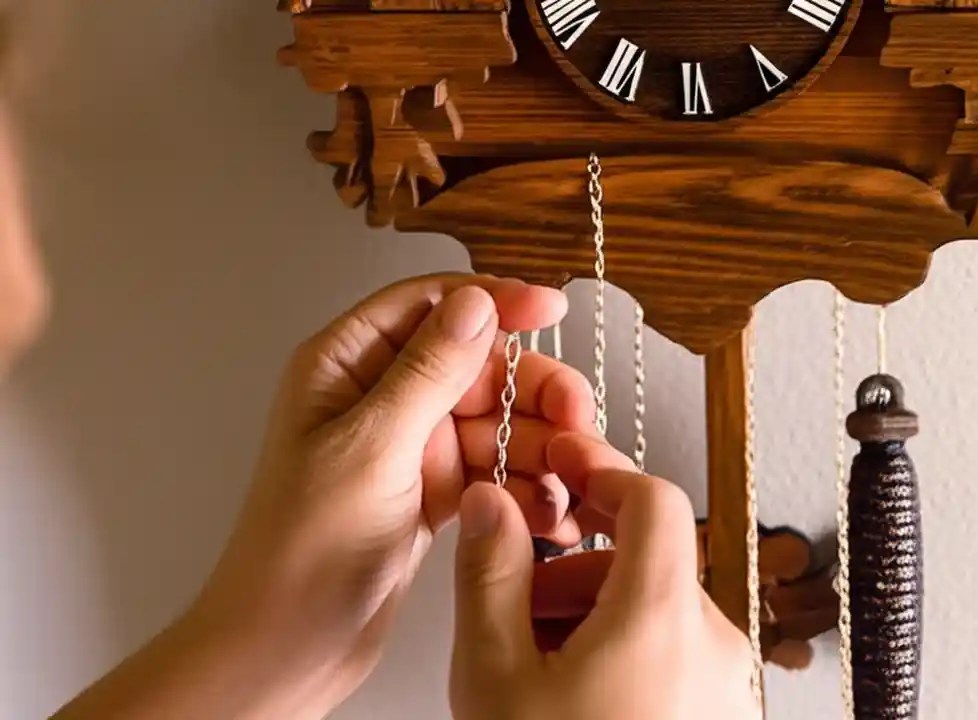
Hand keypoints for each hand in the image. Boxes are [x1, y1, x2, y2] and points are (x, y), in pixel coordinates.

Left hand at [55, 274, 594, 719]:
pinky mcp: (429, 492)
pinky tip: (551, 510)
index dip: (494, 300)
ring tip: (570, 478)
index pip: (428, 306)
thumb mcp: (371, 447)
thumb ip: (427, 371)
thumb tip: (474, 303)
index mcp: (345, 366)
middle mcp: (377, 398)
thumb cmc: (300, 548)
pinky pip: (491, 471)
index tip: (551, 309)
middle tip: (575, 417)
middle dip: (530, 390)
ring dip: (536, 446)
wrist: (288, 647)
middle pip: (475, 366)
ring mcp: (406, 447)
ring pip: (492, 422)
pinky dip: (523, 487)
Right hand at [450, 432, 759, 719]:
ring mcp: (727, 688)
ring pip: (659, 609)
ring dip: (596, 613)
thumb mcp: (493, 676)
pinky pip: (677, 656)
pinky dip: (626, 653)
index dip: (601, 472)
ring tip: (537, 663)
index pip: (654, 499)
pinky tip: (574, 691)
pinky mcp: (722, 716)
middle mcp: (715, 648)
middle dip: (575, 565)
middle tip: (518, 601)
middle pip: (649, 558)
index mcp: (664, 620)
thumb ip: (490, 575)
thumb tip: (492, 504)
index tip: (561, 467)